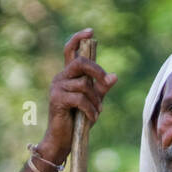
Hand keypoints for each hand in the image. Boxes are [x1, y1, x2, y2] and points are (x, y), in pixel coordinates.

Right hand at [41, 28, 116, 161]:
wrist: (63, 140)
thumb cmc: (77, 120)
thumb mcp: (93, 101)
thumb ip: (102, 89)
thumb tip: (115, 76)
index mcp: (68, 75)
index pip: (70, 50)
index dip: (78, 38)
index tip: (90, 31)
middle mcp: (60, 77)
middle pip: (81, 62)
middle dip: (97, 72)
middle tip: (106, 84)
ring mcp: (57, 88)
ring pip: (84, 84)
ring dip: (96, 100)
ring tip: (98, 111)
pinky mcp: (57, 100)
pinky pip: (80, 99)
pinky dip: (91, 109)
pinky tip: (93, 118)